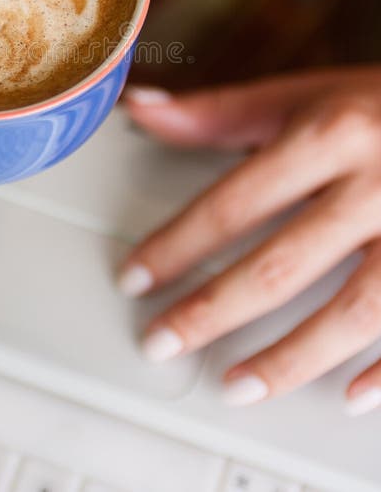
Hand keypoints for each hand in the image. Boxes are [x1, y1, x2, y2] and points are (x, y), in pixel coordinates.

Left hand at [121, 69, 380, 415]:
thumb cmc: (373, 104)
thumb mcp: (299, 96)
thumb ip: (218, 112)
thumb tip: (141, 108)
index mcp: (329, 135)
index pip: (236, 201)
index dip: (178, 244)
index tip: (137, 276)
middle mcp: (374, 183)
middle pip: (282, 264)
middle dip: (213, 311)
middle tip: (162, 340)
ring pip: (352, 311)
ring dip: (289, 359)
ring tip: (236, 385)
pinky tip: (349, 397)